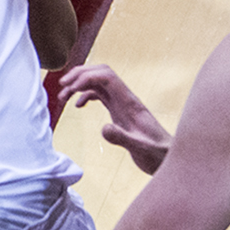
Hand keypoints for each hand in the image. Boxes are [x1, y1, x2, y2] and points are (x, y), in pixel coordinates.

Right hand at [56, 64, 171, 173]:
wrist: (166, 157)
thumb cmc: (157, 154)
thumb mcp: (140, 149)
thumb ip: (122, 138)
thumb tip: (104, 129)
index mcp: (129, 103)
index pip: (107, 77)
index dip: (87, 77)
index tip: (71, 88)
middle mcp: (125, 99)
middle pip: (101, 72)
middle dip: (80, 74)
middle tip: (62, 85)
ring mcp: (122, 104)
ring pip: (98, 83)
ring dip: (80, 84)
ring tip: (64, 96)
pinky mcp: (119, 111)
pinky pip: (100, 95)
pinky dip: (85, 95)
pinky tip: (78, 106)